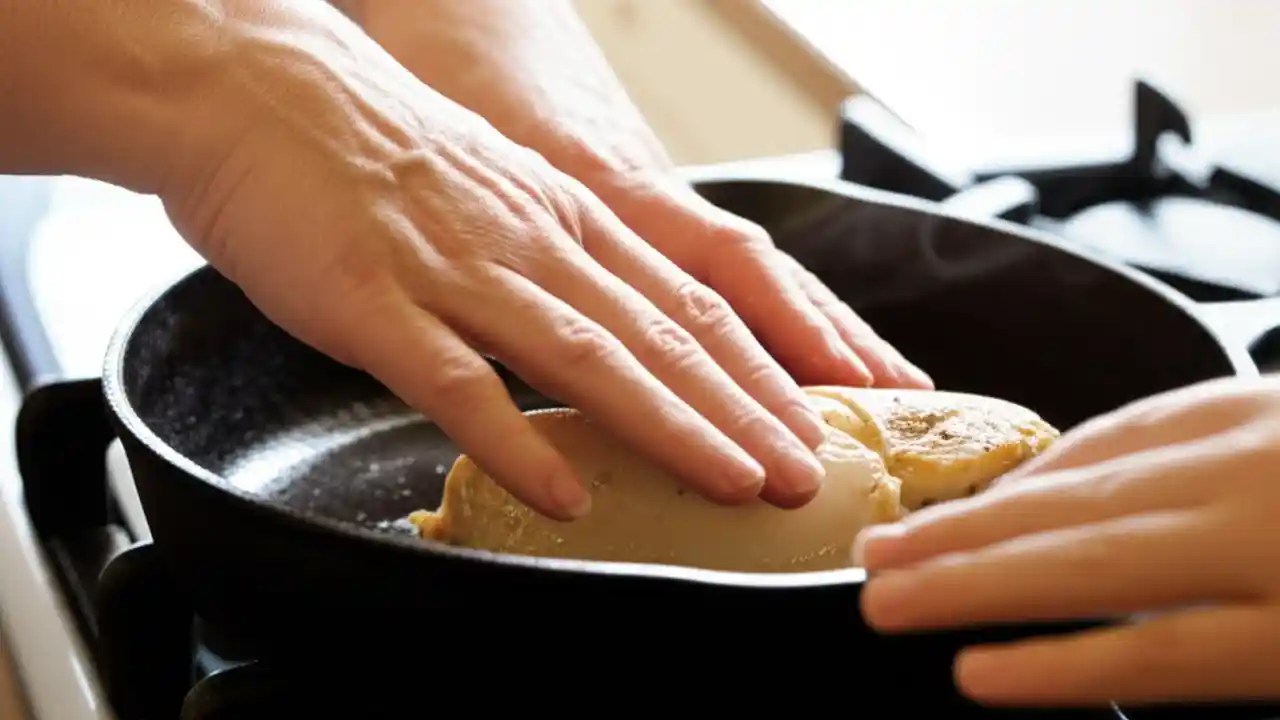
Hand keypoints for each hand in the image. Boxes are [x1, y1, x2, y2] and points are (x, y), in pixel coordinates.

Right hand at [160, 0, 832, 518]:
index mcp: (564, 218)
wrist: (256, 85)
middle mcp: (533, 244)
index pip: (687, 302)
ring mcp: (460, 273)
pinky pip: (461, 384)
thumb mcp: (491, 190)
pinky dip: (521, 443)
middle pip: (664, 337)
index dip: (757, 368)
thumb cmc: (366, 144)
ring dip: (675, 428)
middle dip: (746, 412)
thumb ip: (547, 256)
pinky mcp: (378, 303)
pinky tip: (566, 496)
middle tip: (806, 474)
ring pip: (592, 358)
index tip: (806, 423)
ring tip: (738, 485)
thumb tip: (592, 324)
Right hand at [854, 375, 1279, 707]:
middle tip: (879, 591)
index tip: (969, 675)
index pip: (1160, 653)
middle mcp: (1270, 526)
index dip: (1055, 668)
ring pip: (1095, 483)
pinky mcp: (1263, 398)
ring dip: (988, 512)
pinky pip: (1137, 424)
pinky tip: (1010, 485)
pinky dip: (1058, 459)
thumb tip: (1125, 646)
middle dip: (972, 575)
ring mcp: (1264, 447)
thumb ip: (1238, 660)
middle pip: (1095, 556)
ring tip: (909, 536)